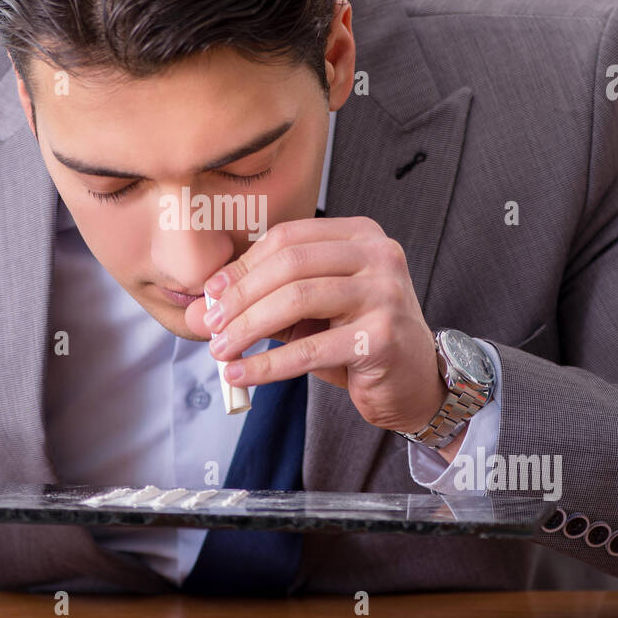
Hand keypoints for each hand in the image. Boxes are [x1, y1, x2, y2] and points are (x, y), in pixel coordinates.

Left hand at [183, 216, 448, 439]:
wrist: (416, 382)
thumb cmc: (358, 340)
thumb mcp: (311, 312)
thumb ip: (263, 301)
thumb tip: (201, 308)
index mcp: (360, 235)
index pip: (288, 237)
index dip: (243, 265)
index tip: (211, 293)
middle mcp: (378, 255)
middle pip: (289, 264)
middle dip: (240, 296)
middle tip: (210, 324)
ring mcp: (385, 293)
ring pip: (297, 300)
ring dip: (249, 328)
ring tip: (221, 350)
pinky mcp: (382, 337)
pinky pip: (310, 348)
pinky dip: (268, 363)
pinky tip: (242, 375)